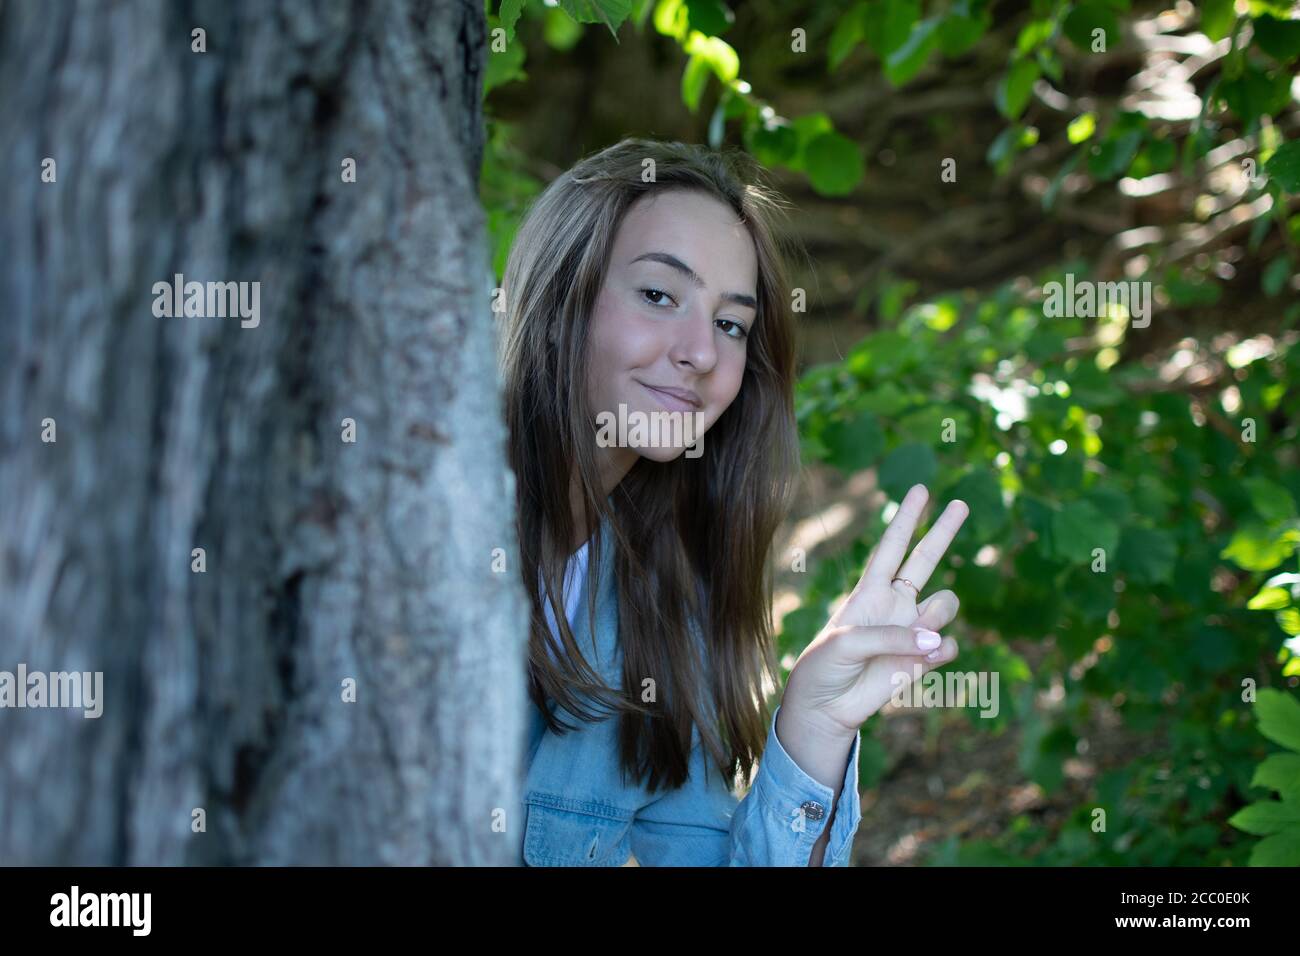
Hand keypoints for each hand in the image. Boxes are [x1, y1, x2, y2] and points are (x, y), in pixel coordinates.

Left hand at [781, 484, 970, 739]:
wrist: (826, 708)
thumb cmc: (824, 667)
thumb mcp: (844, 643)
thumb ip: (889, 636)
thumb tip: (935, 640)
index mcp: (870, 591)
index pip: (892, 547)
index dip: (906, 519)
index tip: (922, 490)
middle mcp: (896, 604)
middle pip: (925, 559)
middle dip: (943, 531)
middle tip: (961, 503)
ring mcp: (913, 630)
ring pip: (946, 603)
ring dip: (937, 614)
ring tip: (915, 637)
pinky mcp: (924, 660)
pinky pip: (948, 645)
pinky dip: (940, 650)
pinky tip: (923, 660)